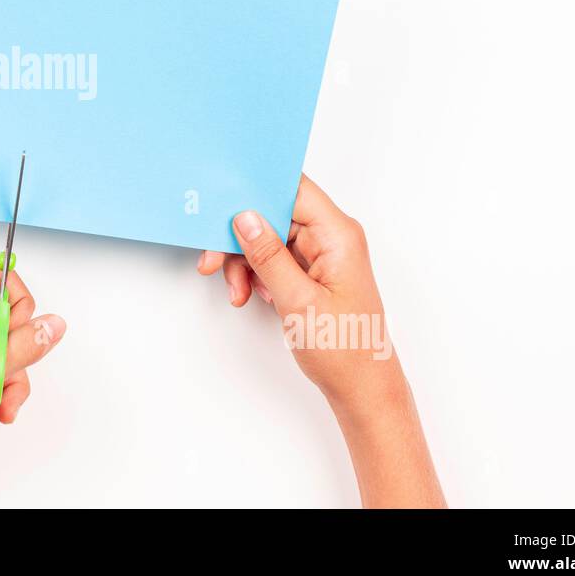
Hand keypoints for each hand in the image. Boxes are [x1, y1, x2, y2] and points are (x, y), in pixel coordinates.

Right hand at [197, 174, 444, 506]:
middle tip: (213, 260)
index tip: (221, 201)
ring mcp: (321, 253)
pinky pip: (274, 257)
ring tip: (237, 291)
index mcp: (337, 234)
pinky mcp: (311, 271)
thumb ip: (268, 256)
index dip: (256, 187)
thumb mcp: (297, 301)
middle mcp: (331, 237)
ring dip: (244, 260)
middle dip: (240, 235)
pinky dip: (255, 273)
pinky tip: (250, 294)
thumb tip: (244, 217)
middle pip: (273, 212)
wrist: (361, 388)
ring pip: (268, 236)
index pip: (293, 188)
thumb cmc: (344, 349)